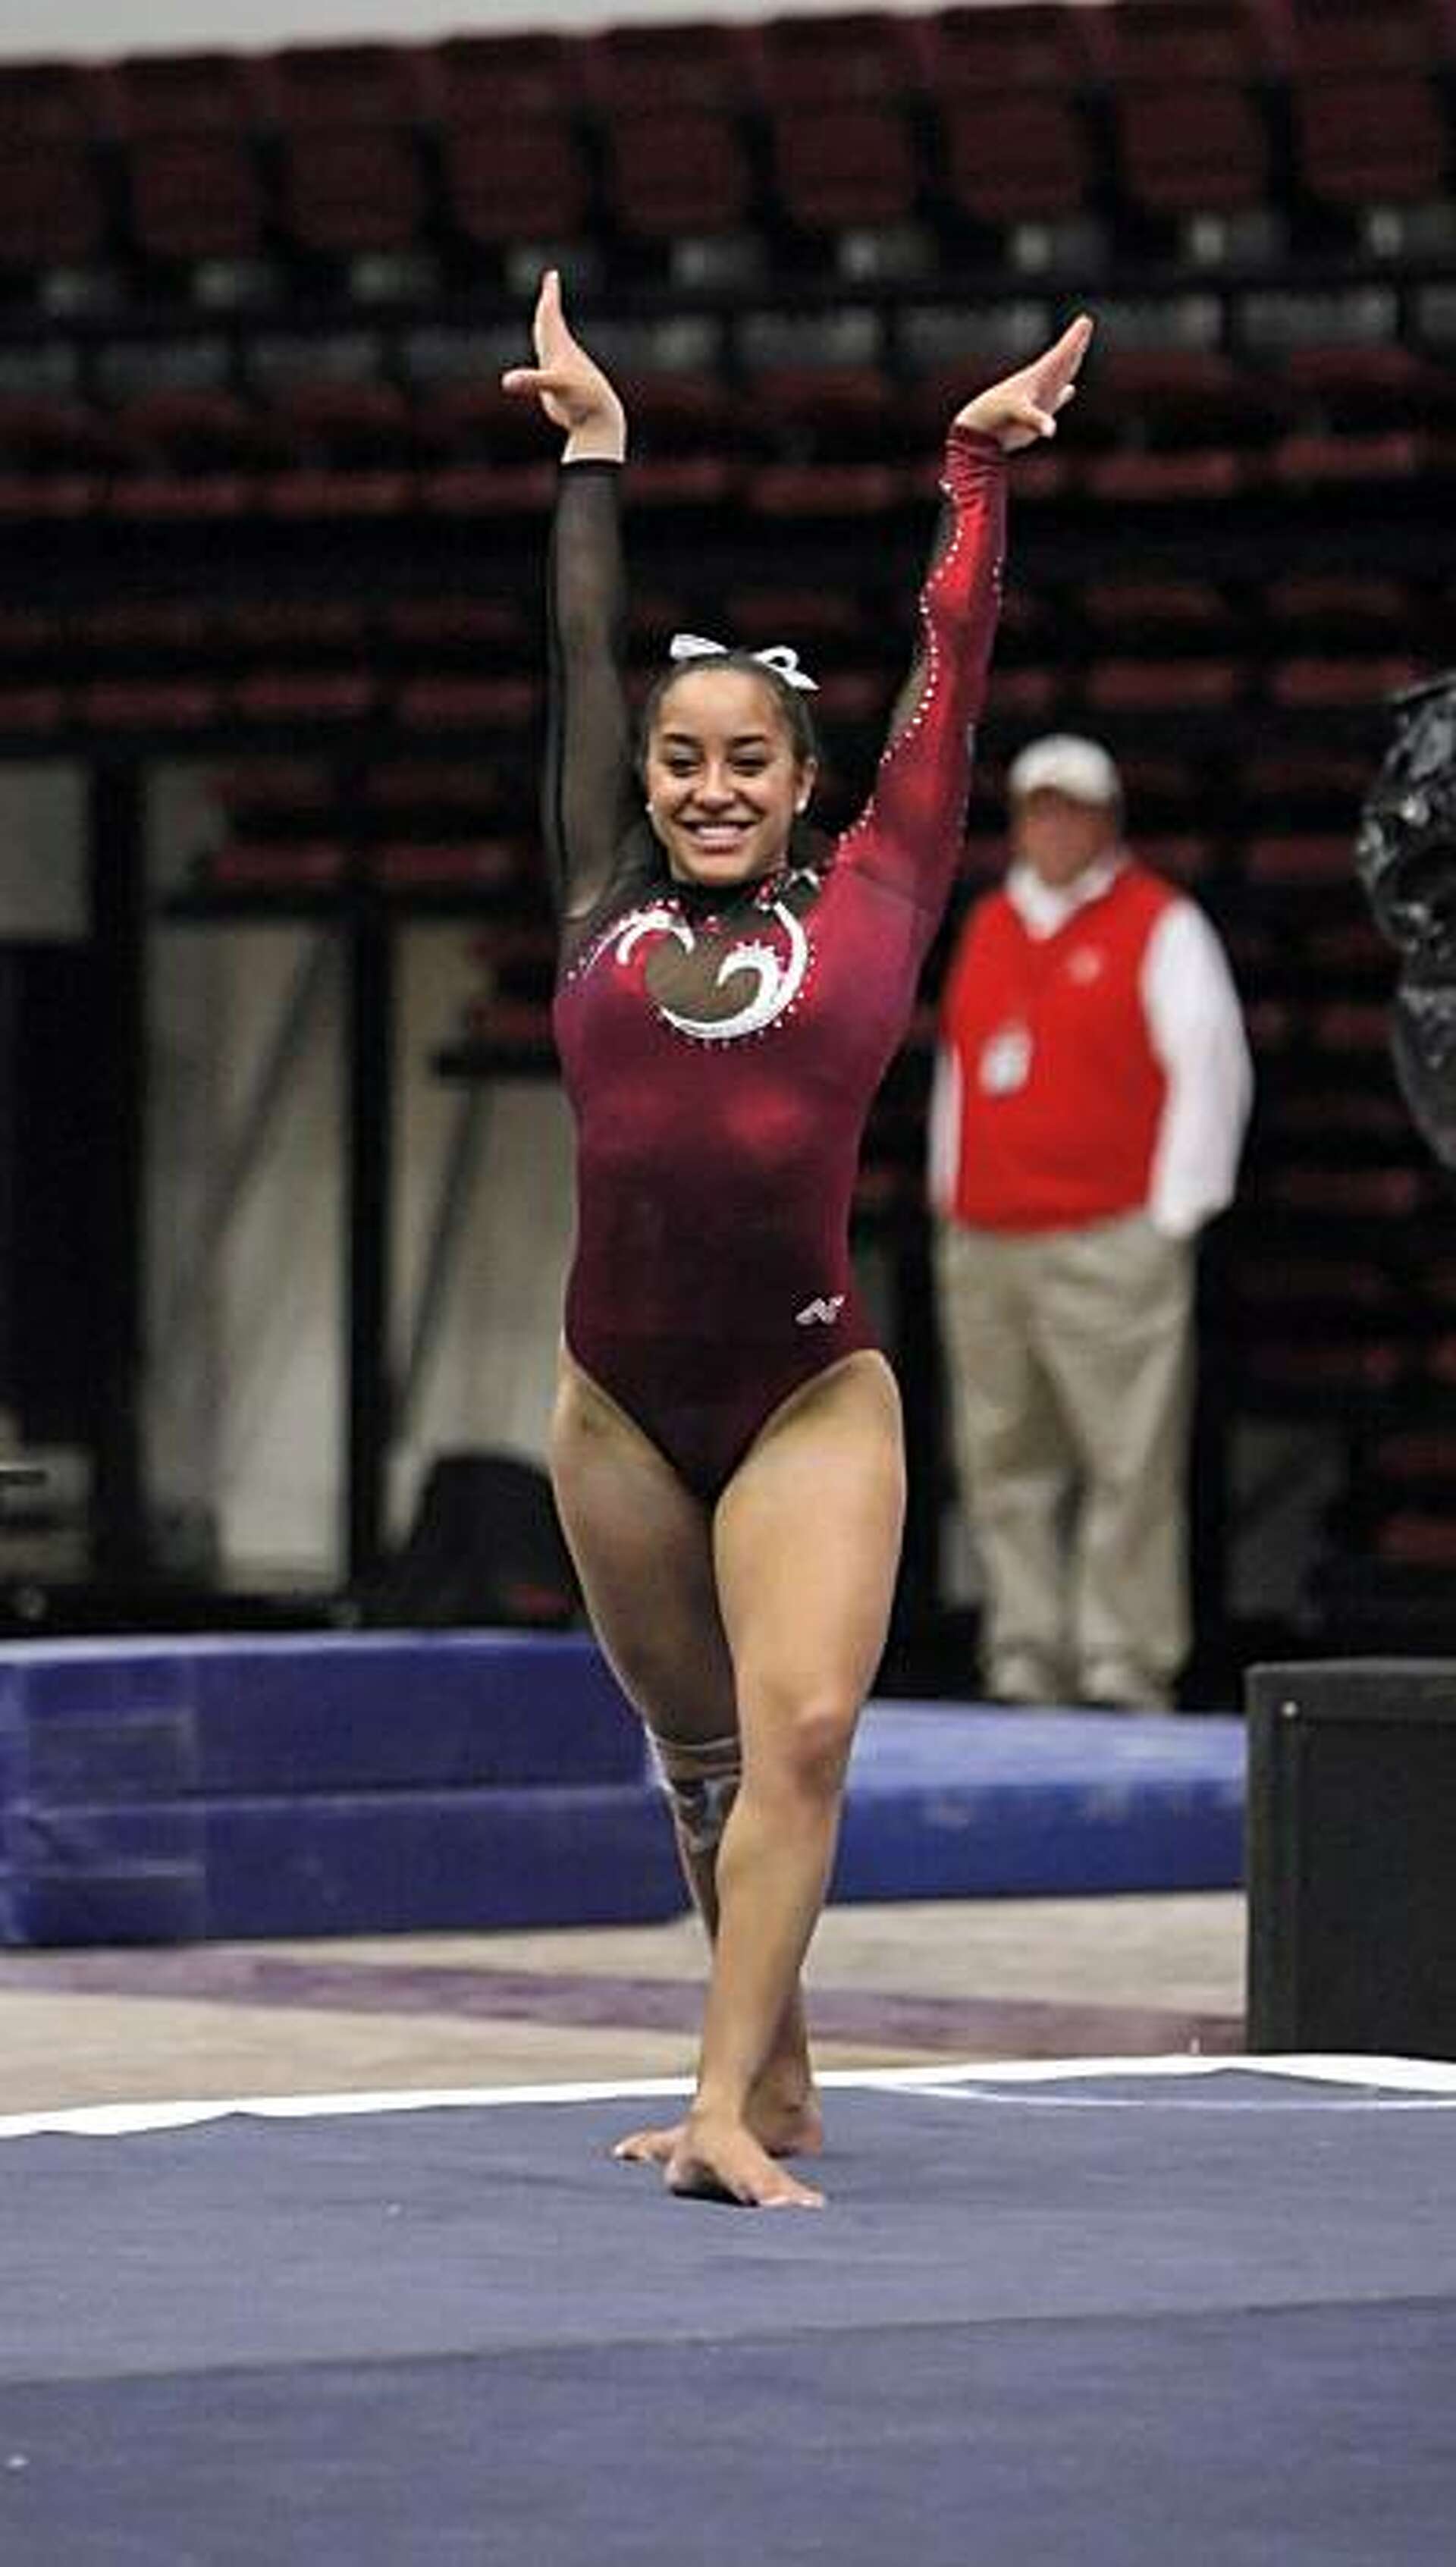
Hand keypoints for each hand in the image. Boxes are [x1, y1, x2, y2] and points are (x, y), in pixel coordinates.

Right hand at [501, 268, 625, 459]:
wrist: (598, 419)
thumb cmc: (580, 400)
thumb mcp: (555, 388)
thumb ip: (532, 382)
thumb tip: (507, 382)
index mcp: (561, 346)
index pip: (552, 315)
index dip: (551, 295)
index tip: (553, 275)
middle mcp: (562, 353)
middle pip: (552, 321)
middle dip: (549, 301)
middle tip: (552, 281)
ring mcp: (560, 367)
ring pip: (552, 339)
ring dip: (547, 323)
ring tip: (547, 309)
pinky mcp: (558, 384)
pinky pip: (549, 360)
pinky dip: (545, 350)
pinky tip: (547, 352)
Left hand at [953, 314, 1094, 452]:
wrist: (982, 430)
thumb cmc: (999, 418)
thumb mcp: (1019, 415)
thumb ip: (1036, 420)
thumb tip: (1050, 430)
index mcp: (1038, 377)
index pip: (1061, 354)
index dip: (1074, 339)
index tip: (1085, 321)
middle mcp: (1040, 384)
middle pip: (1062, 360)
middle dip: (1075, 344)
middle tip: (1084, 324)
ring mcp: (1039, 398)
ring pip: (1060, 376)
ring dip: (1071, 363)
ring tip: (1080, 349)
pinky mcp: (1037, 414)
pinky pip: (1056, 400)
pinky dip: (1064, 395)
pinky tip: (1070, 390)